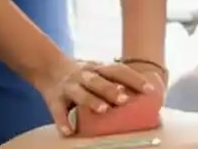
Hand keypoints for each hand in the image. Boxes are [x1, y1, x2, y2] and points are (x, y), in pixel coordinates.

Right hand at [31, 57, 160, 136]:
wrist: (48, 66)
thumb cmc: (83, 74)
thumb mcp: (98, 71)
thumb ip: (115, 80)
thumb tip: (144, 95)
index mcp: (98, 68)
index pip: (118, 70)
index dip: (134, 79)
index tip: (149, 90)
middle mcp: (83, 75)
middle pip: (98, 81)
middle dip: (111, 89)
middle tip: (125, 100)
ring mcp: (68, 86)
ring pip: (79, 92)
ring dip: (91, 101)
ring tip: (103, 110)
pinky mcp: (54, 99)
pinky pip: (57, 111)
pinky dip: (62, 121)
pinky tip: (69, 131)